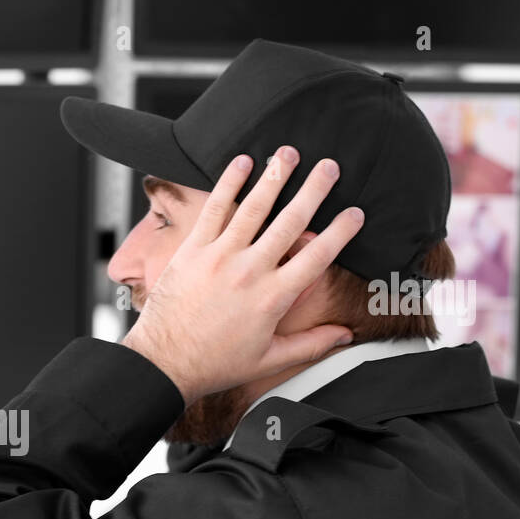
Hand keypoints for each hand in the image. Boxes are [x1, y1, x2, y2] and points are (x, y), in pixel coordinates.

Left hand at [122, 145, 364, 403]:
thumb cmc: (213, 364)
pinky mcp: (192, 251)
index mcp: (273, 298)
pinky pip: (213, 210)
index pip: (318, 256)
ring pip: (253, 208)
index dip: (340, 232)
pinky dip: (228, 184)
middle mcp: (250, 272)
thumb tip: (344, 335)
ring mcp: (220, 257)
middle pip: (290, 221)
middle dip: (313, 190)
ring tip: (288, 153)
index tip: (355, 213)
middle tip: (329, 167)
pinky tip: (241, 163)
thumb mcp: (269, 361)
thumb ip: (310, 344)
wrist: (164, 363)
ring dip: (273, 177)